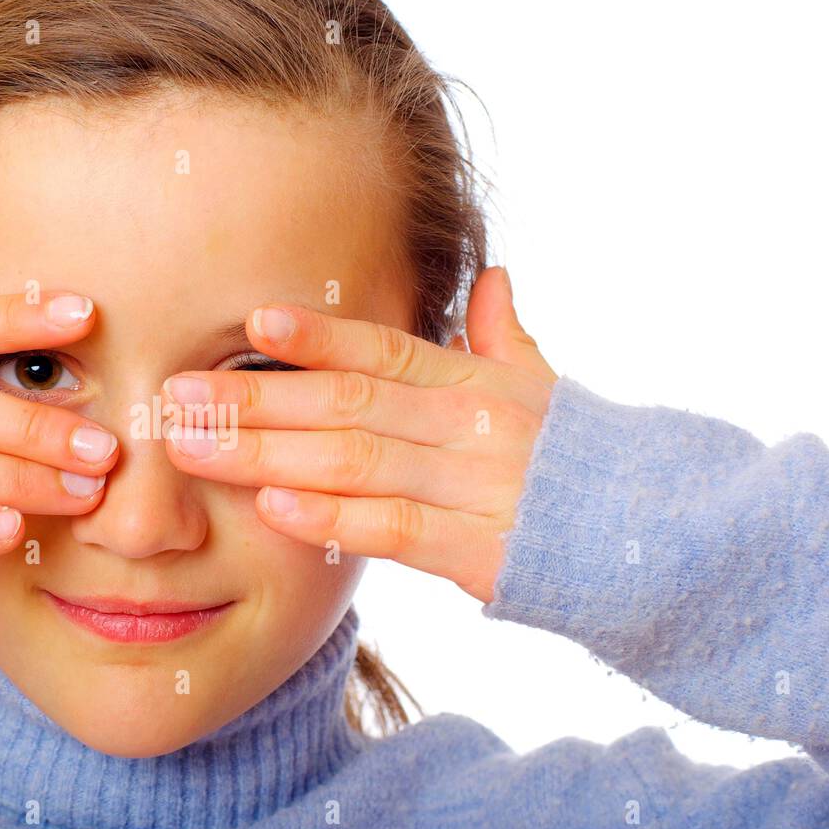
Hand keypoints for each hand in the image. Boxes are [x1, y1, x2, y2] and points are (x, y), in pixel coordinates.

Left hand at [159, 266, 556, 603]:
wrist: (655, 540)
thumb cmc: (579, 462)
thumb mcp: (546, 391)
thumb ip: (507, 338)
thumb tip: (492, 277)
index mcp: (477, 384)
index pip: (385, 350)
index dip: (318, 335)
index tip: (250, 320)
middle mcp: (470, 426)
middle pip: (346, 403)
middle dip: (253, 398)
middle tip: (173, 398)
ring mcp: (475, 487)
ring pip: (354, 461)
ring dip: (265, 453)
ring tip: (191, 449)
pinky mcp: (480, 551)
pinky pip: (394, 530)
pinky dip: (331, 517)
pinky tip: (271, 507)